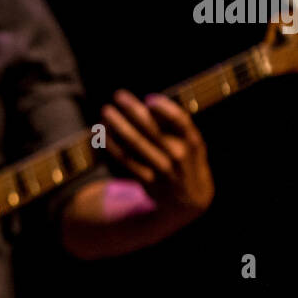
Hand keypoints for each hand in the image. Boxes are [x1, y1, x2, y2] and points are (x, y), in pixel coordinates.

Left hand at [100, 90, 214, 217]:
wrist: (188, 201)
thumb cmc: (187, 161)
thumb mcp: (192, 144)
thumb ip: (176, 125)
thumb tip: (149, 103)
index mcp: (193, 143)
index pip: (179, 120)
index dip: (163, 107)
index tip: (148, 98)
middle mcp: (178, 156)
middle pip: (151, 129)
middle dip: (133, 110)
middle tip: (118, 95)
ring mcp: (162, 170)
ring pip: (135, 144)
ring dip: (118, 126)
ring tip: (106, 112)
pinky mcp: (147, 181)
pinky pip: (126, 160)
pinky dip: (112, 145)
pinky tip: (103, 133)